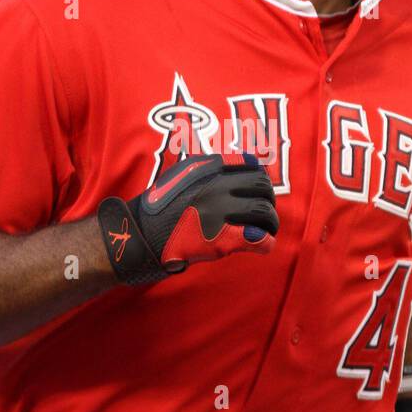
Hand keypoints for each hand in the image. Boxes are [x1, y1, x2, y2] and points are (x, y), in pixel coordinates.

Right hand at [97, 152, 278, 285]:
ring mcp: (220, 211)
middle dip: (268, 201)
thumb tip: (243, 168)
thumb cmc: (162, 209)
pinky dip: (266, 243)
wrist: (140, 236)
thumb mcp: (183, 175)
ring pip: (265, 213)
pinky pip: (259, 238)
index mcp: (208, 168)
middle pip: (263, 188)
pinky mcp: (222, 238)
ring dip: (270, 223)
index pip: (252, 165)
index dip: (260, 180)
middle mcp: (216, 185)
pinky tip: (263, 245)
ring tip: (266, 231)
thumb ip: (210, 170)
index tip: (257, 192)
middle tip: (263, 214)